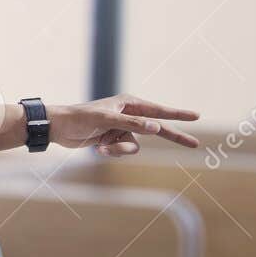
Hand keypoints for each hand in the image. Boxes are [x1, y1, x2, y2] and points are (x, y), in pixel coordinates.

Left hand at [49, 94, 200, 156]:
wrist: (58, 128)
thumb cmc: (79, 118)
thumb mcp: (105, 120)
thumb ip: (131, 124)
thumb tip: (155, 126)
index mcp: (128, 104)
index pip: (158, 110)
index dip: (177, 114)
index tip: (197, 116)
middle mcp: (128, 115)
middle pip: (156, 129)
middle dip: (173, 136)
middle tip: (194, 144)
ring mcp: (121, 128)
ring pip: (135, 145)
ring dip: (121, 149)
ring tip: (104, 146)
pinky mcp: (113, 139)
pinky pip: (124, 150)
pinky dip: (114, 152)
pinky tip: (99, 148)